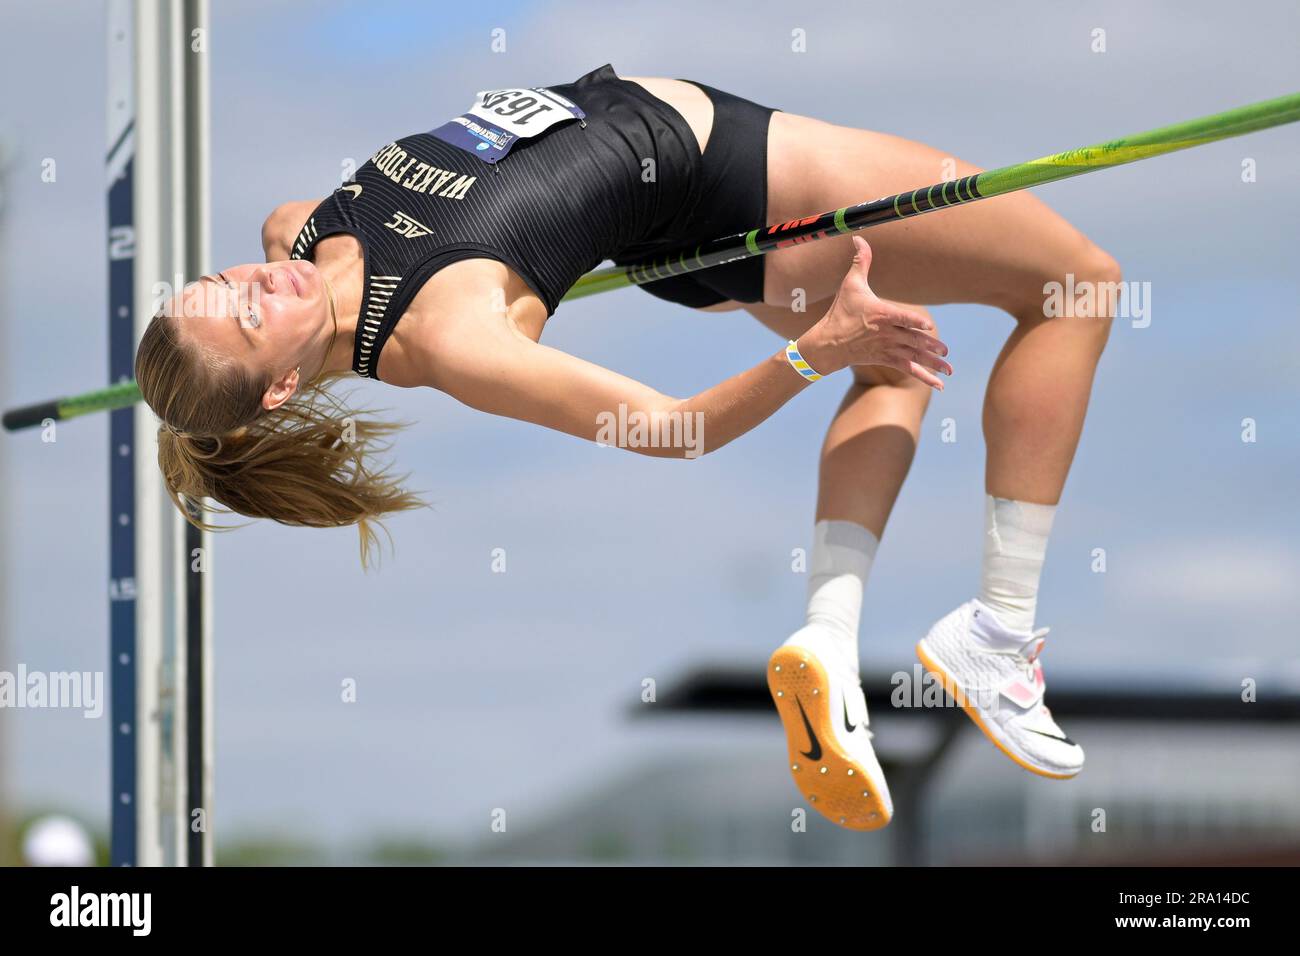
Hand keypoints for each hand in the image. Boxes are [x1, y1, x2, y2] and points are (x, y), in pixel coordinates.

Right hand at [797, 236, 951, 388]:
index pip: (900, 318)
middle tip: (945, 352)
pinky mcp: (886, 359)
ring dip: (932, 364)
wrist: (828, 345)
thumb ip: (860, 263)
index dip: (914, 322)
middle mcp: (886, 333)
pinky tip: (939, 384)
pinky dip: (924, 378)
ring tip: (949, 369)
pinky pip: (908, 369)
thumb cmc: (840, 313)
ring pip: (914, 356)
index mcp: (880, 314)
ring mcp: (887, 348)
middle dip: (930, 347)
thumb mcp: (850, 286)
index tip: (928, 326)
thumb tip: (859, 238)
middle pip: (912, 340)